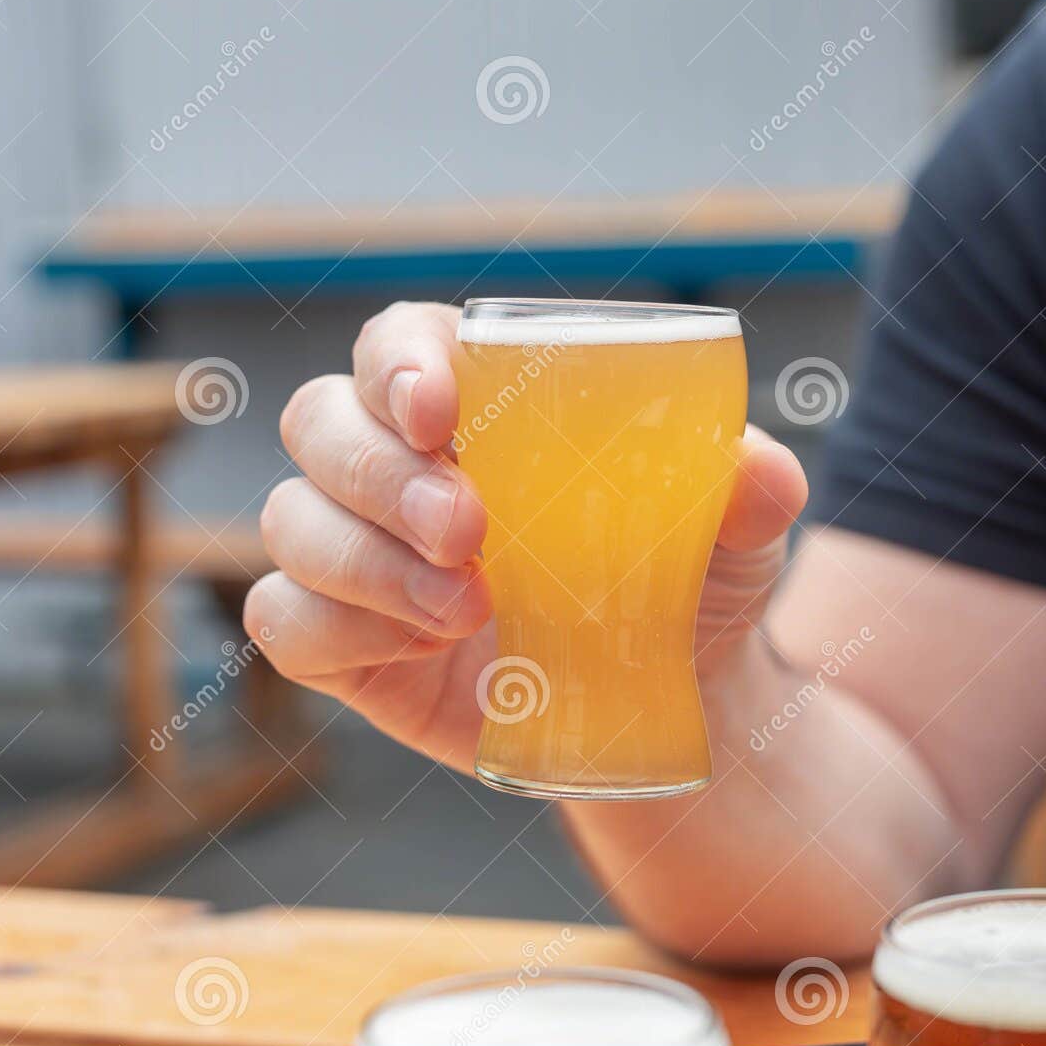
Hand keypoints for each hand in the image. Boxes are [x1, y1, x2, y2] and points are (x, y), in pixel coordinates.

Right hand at [244, 301, 808, 773]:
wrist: (667, 702)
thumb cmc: (684, 583)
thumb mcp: (735, 535)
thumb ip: (748, 493)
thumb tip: (761, 473)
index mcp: (480, 406)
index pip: (399, 344)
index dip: (398, 364)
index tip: (440, 410)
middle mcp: (400, 466)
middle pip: (320, 421)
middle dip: (380, 473)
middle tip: (469, 531)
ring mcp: (361, 554)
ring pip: (291, 520)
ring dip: (365, 563)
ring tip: (468, 610)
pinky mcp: (346, 643)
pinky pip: (283, 620)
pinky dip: (339, 629)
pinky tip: (423, 652)